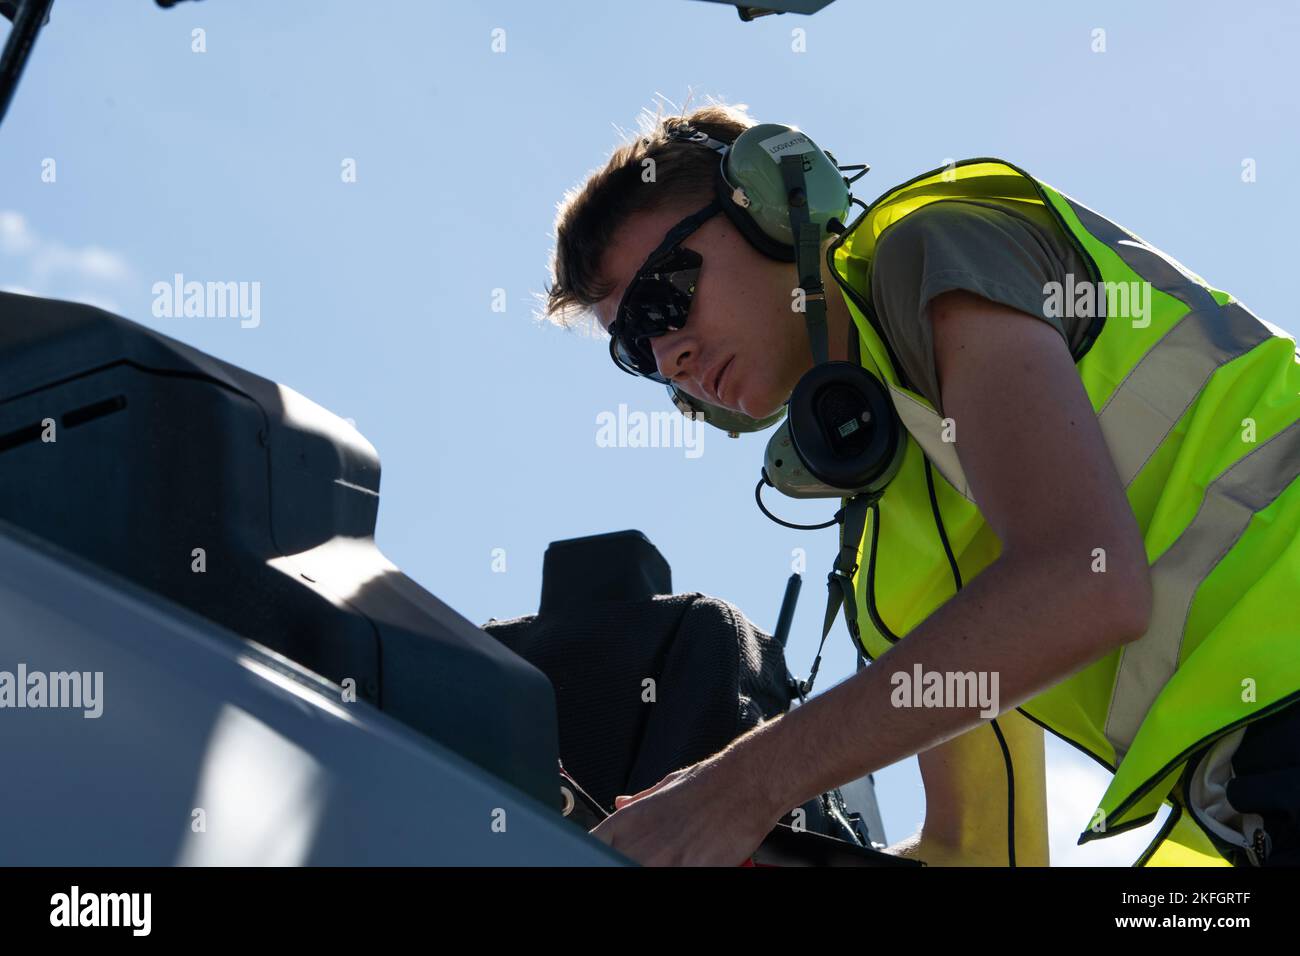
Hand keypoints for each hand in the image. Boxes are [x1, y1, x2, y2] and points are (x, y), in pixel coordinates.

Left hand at [588, 759, 777, 865]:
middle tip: (651, 855)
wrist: (747, 783)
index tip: (606, 856)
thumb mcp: (666, 785)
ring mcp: (667, 860)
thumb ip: (640, 802)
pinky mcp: (694, 869)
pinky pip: (676, 878)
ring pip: (642, 872)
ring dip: (655, 867)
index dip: (598, 854)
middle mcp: (644, 841)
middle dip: (625, 863)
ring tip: (671, 857)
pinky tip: (691, 862)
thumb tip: (620, 804)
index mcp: (631, 819)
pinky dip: (682, 871)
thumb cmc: (710, 781)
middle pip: (616, 865)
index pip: (594, 846)